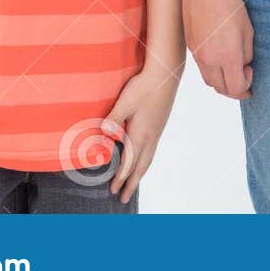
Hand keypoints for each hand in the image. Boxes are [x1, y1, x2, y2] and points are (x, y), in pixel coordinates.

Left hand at [104, 60, 181, 203]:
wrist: (166, 72)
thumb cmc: (145, 86)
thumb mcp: (125, 101)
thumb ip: (114, 119)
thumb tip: (103, 135)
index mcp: (142, 134)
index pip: (130, 163)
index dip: (121, 178)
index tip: (113, 191)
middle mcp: (151, 136)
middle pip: (142, 166)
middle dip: (132, 183)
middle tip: (124, 198)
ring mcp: (157, 130)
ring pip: (148, 158)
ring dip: (140, 172)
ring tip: (134, 181)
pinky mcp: (159, 123)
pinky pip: (152, 149)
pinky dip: (145, 159)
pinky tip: (142, 155)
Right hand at [182, 0, 252, 99]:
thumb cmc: (229, 3)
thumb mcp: (247, 29)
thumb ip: (246, 53)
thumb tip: (243, 65)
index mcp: (227, 55)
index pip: (236, 88)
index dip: (246, 88)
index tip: (252, 75)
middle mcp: (209, 59)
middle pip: (221, 89)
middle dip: (235, 88)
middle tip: (246, 78)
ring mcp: (197, 54)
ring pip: (209, 81)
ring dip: (223, 81)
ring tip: (234, 69)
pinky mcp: (190, 46)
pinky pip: (202, 67)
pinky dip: (213, 70)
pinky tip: (221, 58)